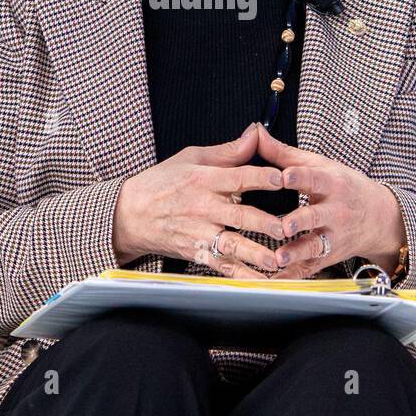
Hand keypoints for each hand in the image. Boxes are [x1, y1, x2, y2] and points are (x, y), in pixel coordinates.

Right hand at [112, 122, 288, 277]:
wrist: (129, 214)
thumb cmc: (161, 183)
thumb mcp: (191, 158)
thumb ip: (228, 151)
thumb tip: (256, 134)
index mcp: (204, 180)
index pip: (238, 177)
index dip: (261, 177)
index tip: (282, 179)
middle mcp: (204, 208)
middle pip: (240, 215)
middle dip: (264, 223)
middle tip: (286, 227)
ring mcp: (200, 233)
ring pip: (232, 245)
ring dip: (255, 254)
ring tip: (275, 261)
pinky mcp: (197, 252)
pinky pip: (222, 266)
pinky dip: (240, 275)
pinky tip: (259, 281)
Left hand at [251, 124, 406, 279]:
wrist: (377, 217)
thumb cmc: (342, 186)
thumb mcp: (319, 165)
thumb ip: (283, 153)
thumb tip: (256, 133)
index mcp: (331, 184)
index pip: (314, 178)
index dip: (300, 177)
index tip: (284, 176)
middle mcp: (334, 211)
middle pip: (316, 216)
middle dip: (301, 220)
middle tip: (285, 224)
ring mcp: (333, 236)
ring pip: (314, 246)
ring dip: (297, 253)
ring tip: (279, 258)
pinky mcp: (328, 256)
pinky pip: (309, 268)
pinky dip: (293, 276)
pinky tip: (276, 281)